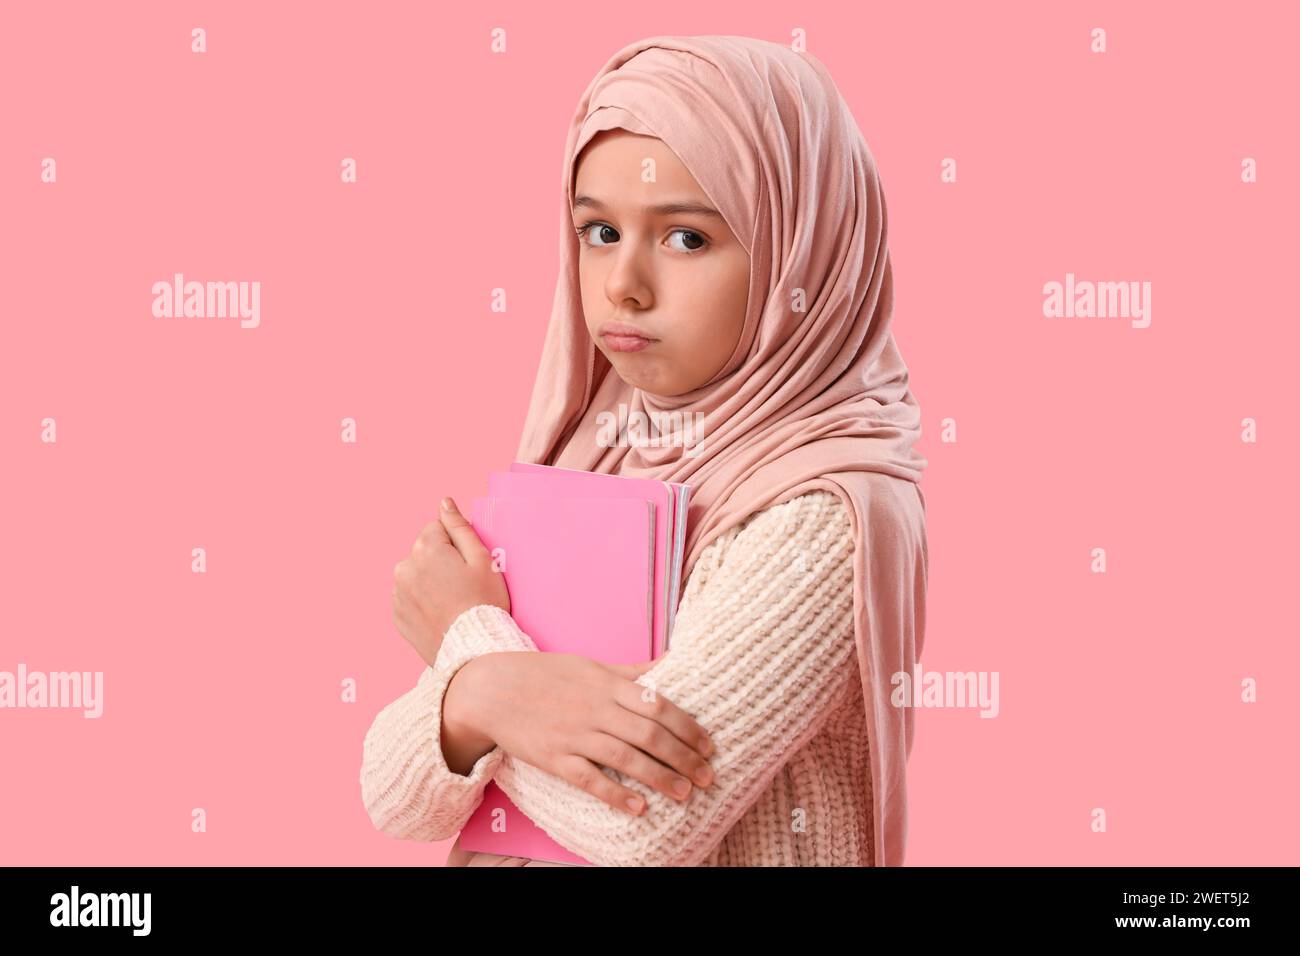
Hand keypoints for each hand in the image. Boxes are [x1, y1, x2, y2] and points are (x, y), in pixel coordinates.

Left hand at [391, 496, 509, 667]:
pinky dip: (422, 602)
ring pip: (416, 574)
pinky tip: (441, 614)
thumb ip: (460, 527)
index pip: (438, 529)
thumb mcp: (482, 559)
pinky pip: (410, 598)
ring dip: (430, 581)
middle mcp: (404, 568)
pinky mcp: (397, 616)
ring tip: (453, 602)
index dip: (457, 545)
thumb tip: (444, 502)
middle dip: (441, 562)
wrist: (474, 650)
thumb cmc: (484, 602)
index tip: (468, 566)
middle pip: (424, 551)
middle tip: (463, 586)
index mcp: (425, 548)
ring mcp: (397, 594)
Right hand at [460, 650, 715, 814]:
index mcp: (607, 684)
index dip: (688, 727)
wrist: (492, 689)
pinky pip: (590, 779)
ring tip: (685, 794)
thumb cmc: (547, 675)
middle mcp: (595, 709)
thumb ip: (632, 672)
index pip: (659, 705)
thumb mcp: (591, 665)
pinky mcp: (555, 759)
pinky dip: (616, 794)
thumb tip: (671, 662)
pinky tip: (639, 808)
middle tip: (707, 776)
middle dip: (684, 757)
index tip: (708, 745)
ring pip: (626, 759)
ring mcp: (574, 735)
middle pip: (650, 735)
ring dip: (661, 778)